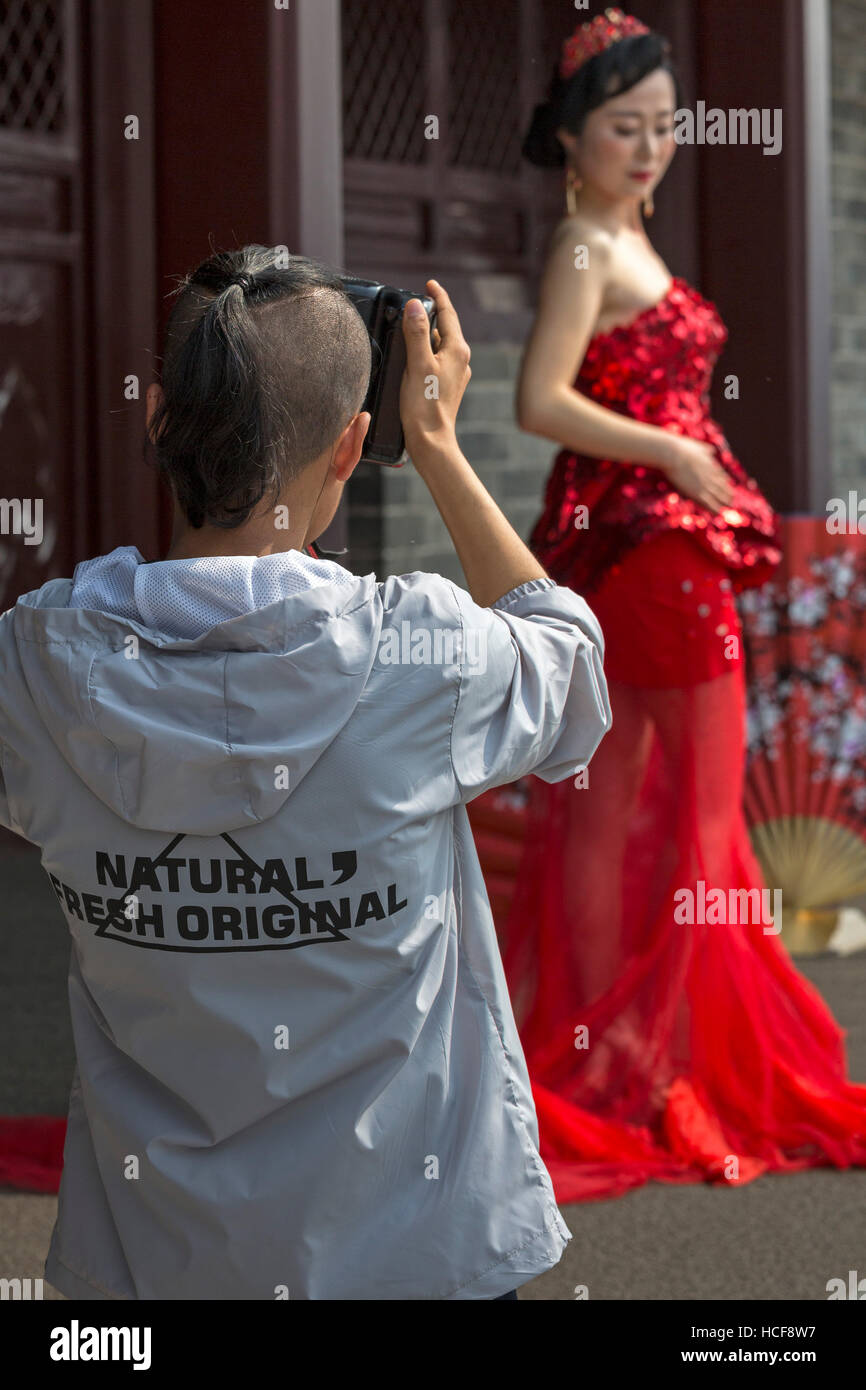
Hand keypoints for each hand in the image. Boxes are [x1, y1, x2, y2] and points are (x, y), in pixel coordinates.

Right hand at [400, 279, 470, 456]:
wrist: (431, 440)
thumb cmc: (424, 405)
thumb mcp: (417, 364)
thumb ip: (417, 333)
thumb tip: (415, 305)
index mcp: (457, 350)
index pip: (448, 313)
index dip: (438, 296)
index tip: (430, 284)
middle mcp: (461, 360)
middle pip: (445, 328)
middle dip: (430, 316)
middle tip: (411, 308)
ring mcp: (457, 374)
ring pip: (441, 345)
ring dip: (427, 336)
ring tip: (408, 333)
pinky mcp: (449, 386)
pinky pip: (438, 360)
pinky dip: (426, 353)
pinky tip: (413, 359)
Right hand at [660, 435, 734, 511]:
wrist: (673, 454)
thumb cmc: (681, 448)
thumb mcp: (698, 446)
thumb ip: (705, 449)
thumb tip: (711, 449)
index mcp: (711, 464)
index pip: (721, 476)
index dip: (724, 482)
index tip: (727, 485)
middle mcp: (711, 476)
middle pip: (722, 487)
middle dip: (727, 494)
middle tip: (731, 500)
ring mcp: (705, 485)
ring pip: (718, 496)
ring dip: (723, 502)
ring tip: (727, 507)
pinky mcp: (697, 493)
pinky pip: (709, 504)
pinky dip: (714, 509)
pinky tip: (718, 513)